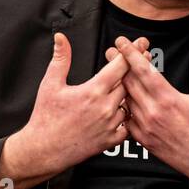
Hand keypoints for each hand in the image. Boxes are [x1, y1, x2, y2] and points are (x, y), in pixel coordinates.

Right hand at [12, 31, 133, 178]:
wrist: (43, 150)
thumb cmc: (46, 117)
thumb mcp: (50, 84)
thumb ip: (60, 59)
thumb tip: (61, 38)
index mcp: (93, 91)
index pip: (120, 67)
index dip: (132, 53)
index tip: (141, 44)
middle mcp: (105, 108)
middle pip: (130, 83)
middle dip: (136, 70)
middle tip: (145, 58)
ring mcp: (110, 125)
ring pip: (130, 103)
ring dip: (131, 94)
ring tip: (134, 84)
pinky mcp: (111, 140)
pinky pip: (129, 126)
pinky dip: (128, 117)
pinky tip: (126, 110)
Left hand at [107, 34, 188, 188]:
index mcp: (169, 99)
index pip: (143, 71)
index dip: (131, 54)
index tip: (121, 42)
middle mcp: (153, 112)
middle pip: (128, 82)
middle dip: (119, 64)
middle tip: (112, 50)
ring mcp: (146, 127)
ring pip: (125, 100)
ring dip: (120, 83)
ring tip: (116, 71)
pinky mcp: (143, 140)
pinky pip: (126, 119)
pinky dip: (123, 107)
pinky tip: (123, 98)